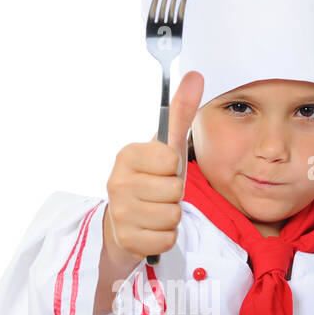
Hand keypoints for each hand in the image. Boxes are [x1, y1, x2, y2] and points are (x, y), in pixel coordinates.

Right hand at [103, 70, 203, 261]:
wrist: (125, 222)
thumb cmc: (150, 180)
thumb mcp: (166, 147)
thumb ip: (181, 112)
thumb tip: (196, 74)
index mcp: (127, 155)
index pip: (170, 161)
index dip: (173, 169)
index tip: (161, 171)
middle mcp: (117, 182)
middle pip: (173, 191)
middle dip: (174, 195)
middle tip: (159, 194)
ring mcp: (120, 212)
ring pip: (172, 215)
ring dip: (171, 217)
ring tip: (157, 211)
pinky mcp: (126, 239)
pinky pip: (166, 239)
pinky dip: (165, 236)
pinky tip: (153, 228)